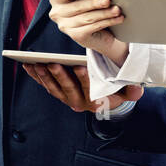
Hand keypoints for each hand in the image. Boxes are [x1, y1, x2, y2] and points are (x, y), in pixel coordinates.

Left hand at [27, 62, 142, 116]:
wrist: (104, 100)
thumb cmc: (115, 90)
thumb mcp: (126, 91)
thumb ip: (131, 90)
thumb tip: (137, 90)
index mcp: (95, 101)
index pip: (89, 90)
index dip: (84, 79)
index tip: (80, 67)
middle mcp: (78, 103)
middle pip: (68, 89)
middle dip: (59, 76)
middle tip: (53, 64)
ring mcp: (66, 98)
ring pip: (53, 88)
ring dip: (44, 76)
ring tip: (37, 63)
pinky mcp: (57, 92)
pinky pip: (45, 84)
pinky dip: (36, 76)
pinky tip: (29, 65)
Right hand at [48, 0, 128, 65]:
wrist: (95, 31)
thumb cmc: (90, 6)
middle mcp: (57, 13)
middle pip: (78, 6)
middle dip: (94, 3)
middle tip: (107, 0)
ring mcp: (66, 26)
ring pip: (88, 18)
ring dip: (104, 13)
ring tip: (117, 9)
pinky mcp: (76, 36)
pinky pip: (93, 27)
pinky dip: (108, 21)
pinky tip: (118, 18)